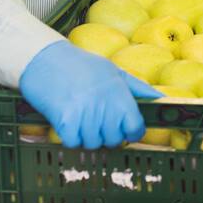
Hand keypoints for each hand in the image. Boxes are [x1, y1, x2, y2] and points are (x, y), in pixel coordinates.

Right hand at [19, 40, 158, 148]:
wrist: (43, 59)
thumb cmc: (79, 65)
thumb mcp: (112, 70)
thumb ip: (136, 87)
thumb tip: (158, 97)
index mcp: (119, 93)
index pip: (135, 127)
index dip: (130, 132)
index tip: (124, 130)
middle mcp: (104, 104)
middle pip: (113, 139)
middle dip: (106, 135)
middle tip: (96, 121)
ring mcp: (85, 113)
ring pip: (93, 143)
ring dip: (86, 136)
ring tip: (80, 117)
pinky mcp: (65, 120)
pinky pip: (73, 142)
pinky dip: (70, 137)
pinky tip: (68, 121)